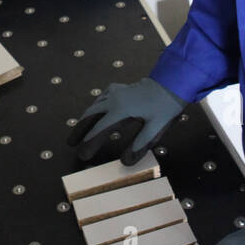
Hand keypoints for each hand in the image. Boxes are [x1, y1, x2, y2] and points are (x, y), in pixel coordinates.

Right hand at [66, 77, 186, 164]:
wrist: (172, 82)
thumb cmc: (166, 105)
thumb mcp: (156, 128)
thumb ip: (140, 144)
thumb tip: (125, 162)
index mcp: (121, 109)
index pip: (99, 128)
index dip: (89, 142)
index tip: (82, 153)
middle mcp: (114, 99)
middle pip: (90, 115)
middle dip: (79, 130)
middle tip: (71, 143)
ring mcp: (116, 92)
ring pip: (94, 105)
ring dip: (85, 119)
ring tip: (79, 131)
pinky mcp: (120, 88)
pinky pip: (102, 98)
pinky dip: (95, 107)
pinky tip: (96, 111)